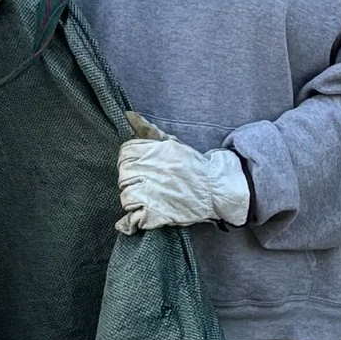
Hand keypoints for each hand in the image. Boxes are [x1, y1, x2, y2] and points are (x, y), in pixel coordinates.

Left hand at [116, 136, 252, 234]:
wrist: (216, 188)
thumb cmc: (194, 166)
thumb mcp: (173, 144)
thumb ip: (149, 131)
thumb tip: (128, 116)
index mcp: (155, 152)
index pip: (125, 154)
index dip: (128, 161)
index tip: (136, 166)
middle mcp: (151, 171)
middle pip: (124, 176)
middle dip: (130, 180)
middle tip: (142, 184)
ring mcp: (153, 193)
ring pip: (126, 196)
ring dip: (131, 200)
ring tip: (143, 200)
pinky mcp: (157, 213)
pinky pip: (132, 218)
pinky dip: (128, 223)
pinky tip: (127, 223)